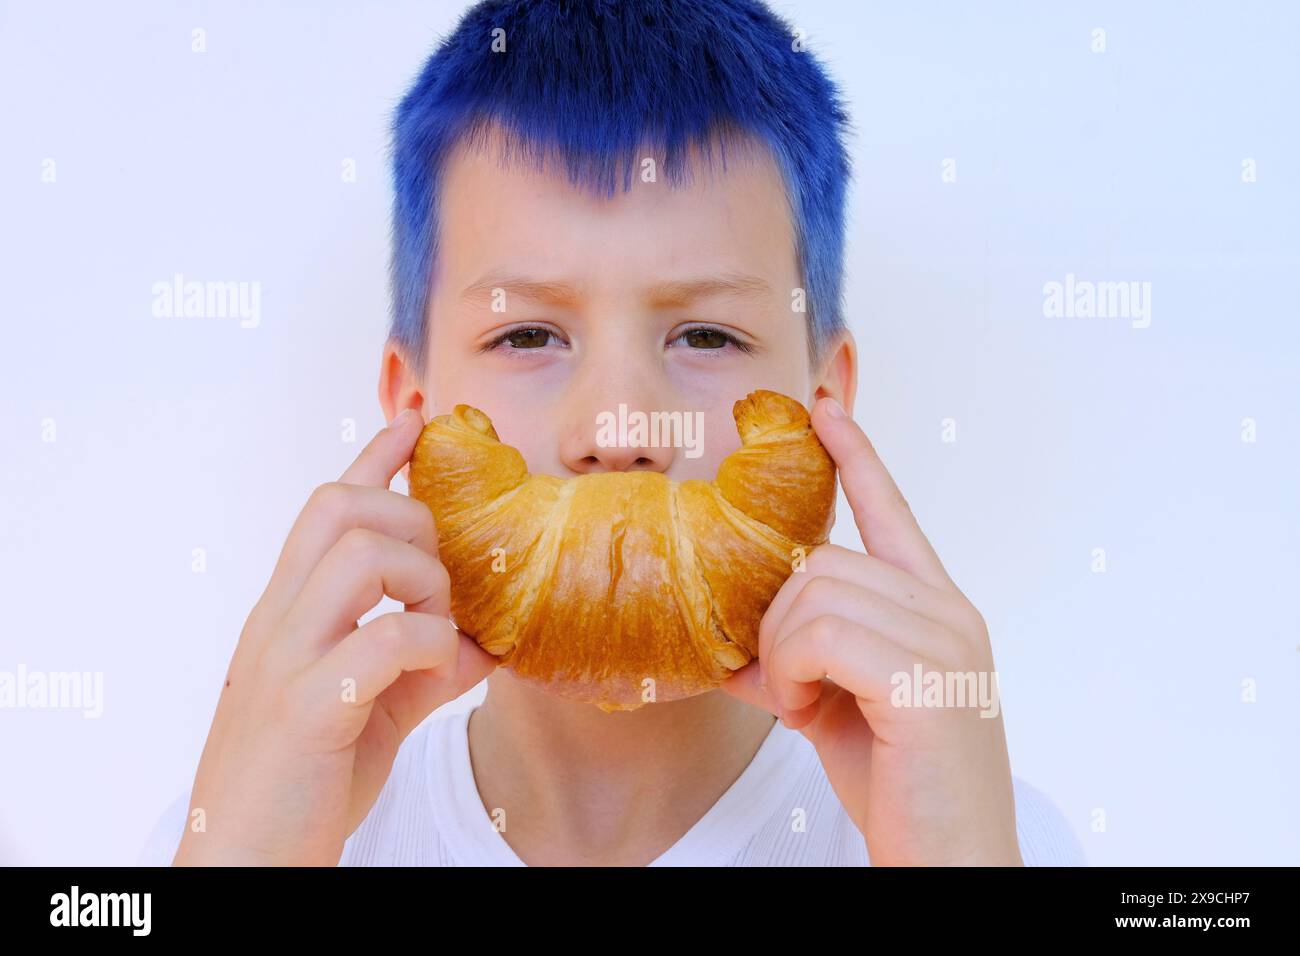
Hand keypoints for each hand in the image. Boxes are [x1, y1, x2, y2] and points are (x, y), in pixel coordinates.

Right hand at [173, 409, 496, 865]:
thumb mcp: (372, 712)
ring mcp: (285, 660)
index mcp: (287, 614)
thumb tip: (481, 643)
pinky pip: (380, 641)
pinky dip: (429, 644)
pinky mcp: (305, 709)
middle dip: (412, 520)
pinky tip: (441, 669)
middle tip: (441, 581)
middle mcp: (277, 622)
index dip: (374, 455)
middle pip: (340, 507)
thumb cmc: (304, 783)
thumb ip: (419, 669)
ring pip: (357, 553)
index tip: (415, 418)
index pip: (325, 506)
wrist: (242, 863)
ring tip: (436, 626)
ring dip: (420, 578)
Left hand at [720, 397, 1021, 865]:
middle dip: (779, 622)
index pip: (892, 513)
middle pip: (822, 562)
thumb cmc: (901, 784)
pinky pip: (820, 635)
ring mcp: (944, 641)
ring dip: (783, 654)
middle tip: (792, 686)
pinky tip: (804, 711)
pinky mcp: (925, 679)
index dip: (857, 458)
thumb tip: (727, 644)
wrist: (948, 859)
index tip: (825, 408)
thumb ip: (795, 660)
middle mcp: (948, 612)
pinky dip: (792, 674)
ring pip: (813, 594)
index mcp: (936, 609)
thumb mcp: (834, 707)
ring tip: (803, 704)